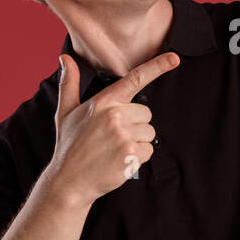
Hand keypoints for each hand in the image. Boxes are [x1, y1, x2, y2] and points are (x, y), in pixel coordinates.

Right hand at [48, 50, 180, 206]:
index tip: (174, 58)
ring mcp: (123, 135)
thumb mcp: (66, 112)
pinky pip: (149, 150)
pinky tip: (119, 160)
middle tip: (113, 137)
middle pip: (146, 113)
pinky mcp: (130, 153)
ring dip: (137, 142)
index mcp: (102, 102)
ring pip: (149, 132)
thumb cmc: (69, 146)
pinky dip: (138, 157)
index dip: (157, 67)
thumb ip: (70, 84)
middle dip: (135, 125)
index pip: (134, 79)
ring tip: (115, 150)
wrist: (69, 181)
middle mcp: (114, 115)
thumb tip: (65, 58)